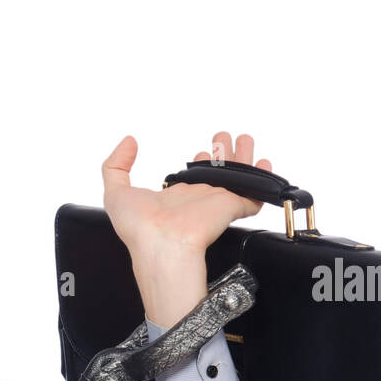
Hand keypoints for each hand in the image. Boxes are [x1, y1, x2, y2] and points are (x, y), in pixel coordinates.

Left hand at [101, 131, 270, 325]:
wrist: (164, 246)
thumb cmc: (140, 228)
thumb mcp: (115, 194)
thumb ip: (116, 166)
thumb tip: (128, 142)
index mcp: (174, 198)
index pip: (191, 177)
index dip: (197, 162)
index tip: (200, 151)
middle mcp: (197, 199)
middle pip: (215, 171)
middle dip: (222, 151)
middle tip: (225, 135)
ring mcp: (216, 203)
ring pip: (235, 175)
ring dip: (242, 154)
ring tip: (245, 138)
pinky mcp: (233, 206)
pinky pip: (254, 192)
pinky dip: (262, 178)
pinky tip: (264, 163)